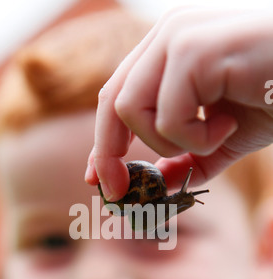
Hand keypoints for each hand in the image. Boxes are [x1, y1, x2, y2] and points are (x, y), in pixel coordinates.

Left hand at [85, 6, 272, 200]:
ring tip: (217, 132)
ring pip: (132, 111)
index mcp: (168, 51)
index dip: (103, 141)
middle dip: (108, 153)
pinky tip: (231, 121)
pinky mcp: (195, 50)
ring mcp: (177, 38)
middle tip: (119, 190)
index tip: (98, 178)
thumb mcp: (225, 138)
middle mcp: (166, 37)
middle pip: (111, 102)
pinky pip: (169, 117)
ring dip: (172, 142)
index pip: (116, 96)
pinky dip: (197, 137)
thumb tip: (157, 185)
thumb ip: (189, 160)